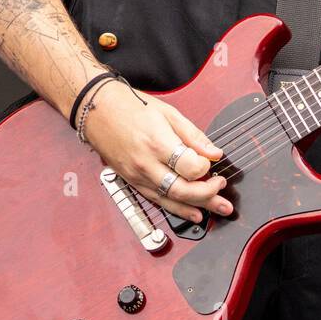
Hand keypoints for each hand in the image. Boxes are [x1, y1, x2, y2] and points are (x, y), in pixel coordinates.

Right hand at [80, 81, 232, 223]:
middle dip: (208, 195)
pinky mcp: (131, 182)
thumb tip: (214, 153)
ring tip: (218, 209)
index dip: (206, 167)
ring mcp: (137, 176)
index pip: (190, 167)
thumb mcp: (168, 113)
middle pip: (183, 190)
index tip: (211, 161)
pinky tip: (193, 213)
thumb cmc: (130, 106)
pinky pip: (157, 200)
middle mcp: (146, 164)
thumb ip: (193, 136)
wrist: (97, 109)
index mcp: (158, 143)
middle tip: (223, 191)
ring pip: (170, 200)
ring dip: (197, 207)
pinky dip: (177, 208)